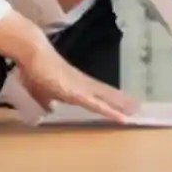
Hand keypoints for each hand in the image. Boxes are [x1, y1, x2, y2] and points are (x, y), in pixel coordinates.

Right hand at [16, 40, 138, 121]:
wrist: (34, 54)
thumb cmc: (36, 70)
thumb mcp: (40, 91)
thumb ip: (46, 100)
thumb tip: (50, 108)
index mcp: (75, 85)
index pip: (96, 95)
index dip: (108, 100)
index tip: (120, 105)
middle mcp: (83, 85)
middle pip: (106, 95)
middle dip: (120, 102)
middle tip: (137, 107)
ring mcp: (83, 87)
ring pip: (107, 99)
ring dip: (121, 105)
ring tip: (137, 110)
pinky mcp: (79, 93)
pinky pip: (99, 106)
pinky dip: (111, 112)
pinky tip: (122, 117)